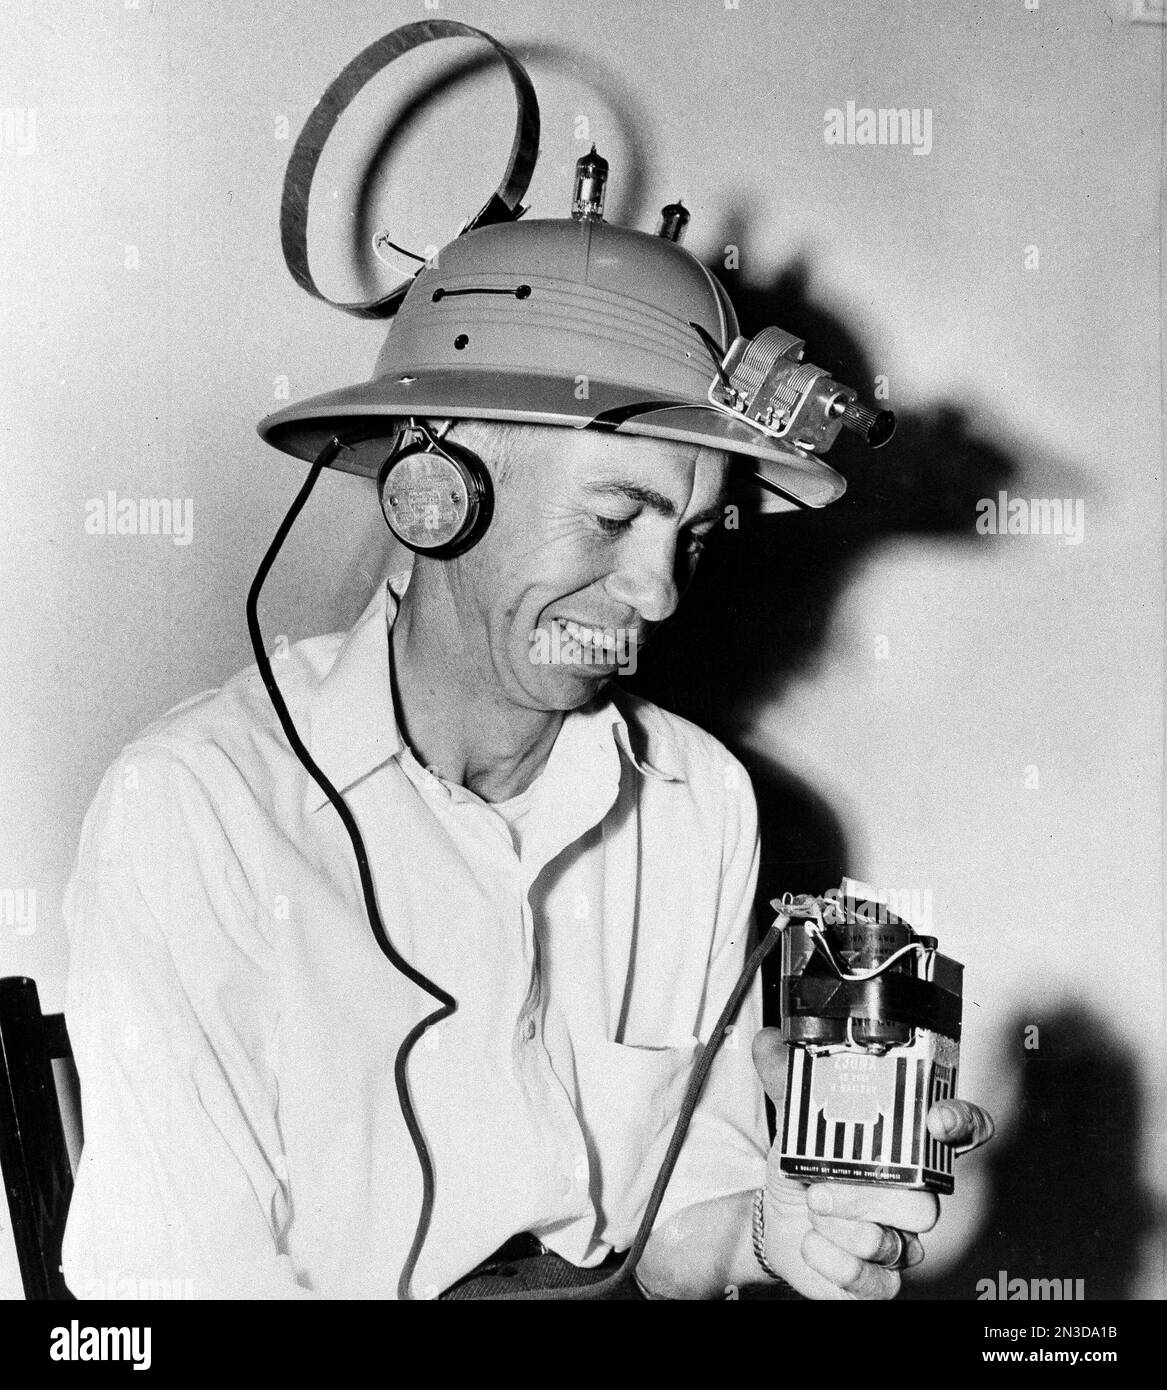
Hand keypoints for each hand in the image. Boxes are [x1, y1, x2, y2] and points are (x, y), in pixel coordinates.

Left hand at [751, 1027, 994, 1298]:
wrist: (776, 1217)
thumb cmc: (804, 1162)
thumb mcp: (793, 1115)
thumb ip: (785, 1075)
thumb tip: (770, 1039)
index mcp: (904, 1148)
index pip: (961, 1133)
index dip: (962, 1124)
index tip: (936, 1119)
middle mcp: (913, 1195)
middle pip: (925, 1203)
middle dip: (867, 1196)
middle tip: (821, 1188)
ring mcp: (900, 1241)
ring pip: (896, 1244)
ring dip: (842, 1227)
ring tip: (811, 1208)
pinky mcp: (880, 1279)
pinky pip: (872, 1282)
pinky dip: (833, 1263)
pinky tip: (811, 1243)